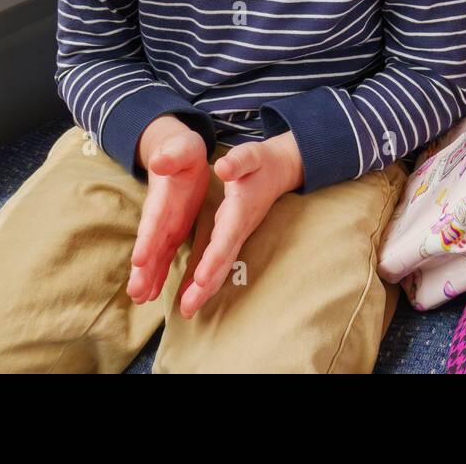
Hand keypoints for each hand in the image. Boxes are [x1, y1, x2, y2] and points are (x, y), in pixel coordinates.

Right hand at [128, 116, 209, 304]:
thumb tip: (159, 159)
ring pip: (153, 255)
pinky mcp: (170, 232)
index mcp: (163, 195)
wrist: (175, 153)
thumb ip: (172, 154)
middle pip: (148, 244)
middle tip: (134, 292)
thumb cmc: (182, 149)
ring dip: (146, 277)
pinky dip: (156, 275)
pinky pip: (162, 257)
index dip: (147, 238)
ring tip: (138, 298)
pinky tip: (149, 294)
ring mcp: (163, 226)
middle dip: (142, 268)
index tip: (138, 258)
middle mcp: (159, 214)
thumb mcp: (183, 147)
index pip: (153, 219)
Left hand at [175, 133, 303, 319]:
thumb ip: (238, 161)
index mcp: (240, 207)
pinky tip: (193, 295)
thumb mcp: (251, 155)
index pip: (227, 236)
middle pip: (224, 261)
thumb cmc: (261, 163)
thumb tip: (222, 168)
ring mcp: (237, 235)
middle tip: (187, 308)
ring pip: (222, 267)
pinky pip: (221, 264)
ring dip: (205, 289)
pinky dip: (208, 281)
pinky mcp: (233, 237)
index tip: (201, 278)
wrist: (279, 171)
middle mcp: (239, 227)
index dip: (214, 257)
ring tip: (186, 310)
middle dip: (206, 285)